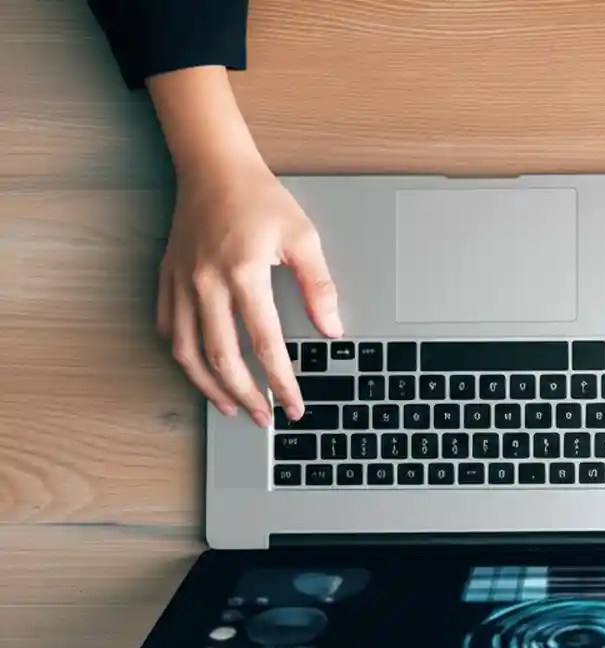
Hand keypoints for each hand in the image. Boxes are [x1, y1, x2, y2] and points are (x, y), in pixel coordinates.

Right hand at [157, 161, 341, 426]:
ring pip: (188, 352)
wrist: (214, 168)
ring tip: (232, 408)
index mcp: (243, 275)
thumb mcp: (304, 238)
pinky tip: (200, 372)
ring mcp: (182, 284)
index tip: (294, 405)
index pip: (265, 344)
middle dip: (246, 395)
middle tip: (265, 418)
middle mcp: (206, 285)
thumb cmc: (261, 199)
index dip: (281, 381)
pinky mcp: (168, 279)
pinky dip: (184, 358)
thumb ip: (319, 287)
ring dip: (210, 387)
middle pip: (223, 358)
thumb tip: (332, 330)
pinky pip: (170, 330)